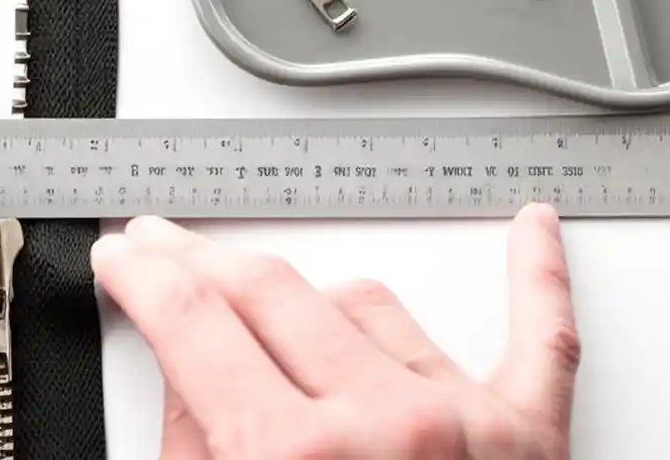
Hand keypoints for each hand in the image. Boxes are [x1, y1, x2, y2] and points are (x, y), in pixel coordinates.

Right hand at [93, 207, 579, 458]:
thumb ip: (193, 449)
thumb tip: (187, 370)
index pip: (192, 321)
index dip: (143, 274)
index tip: (126, 255)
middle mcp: (382, 427)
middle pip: (268, 289)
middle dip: (202, 258)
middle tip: (168, 246)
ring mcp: (464, 421)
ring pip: (364, 299)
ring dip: (311, 300)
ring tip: (279, 322)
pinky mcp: (532, 436)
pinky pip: (543, 336)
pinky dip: (535, 278)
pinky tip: (530, 230)